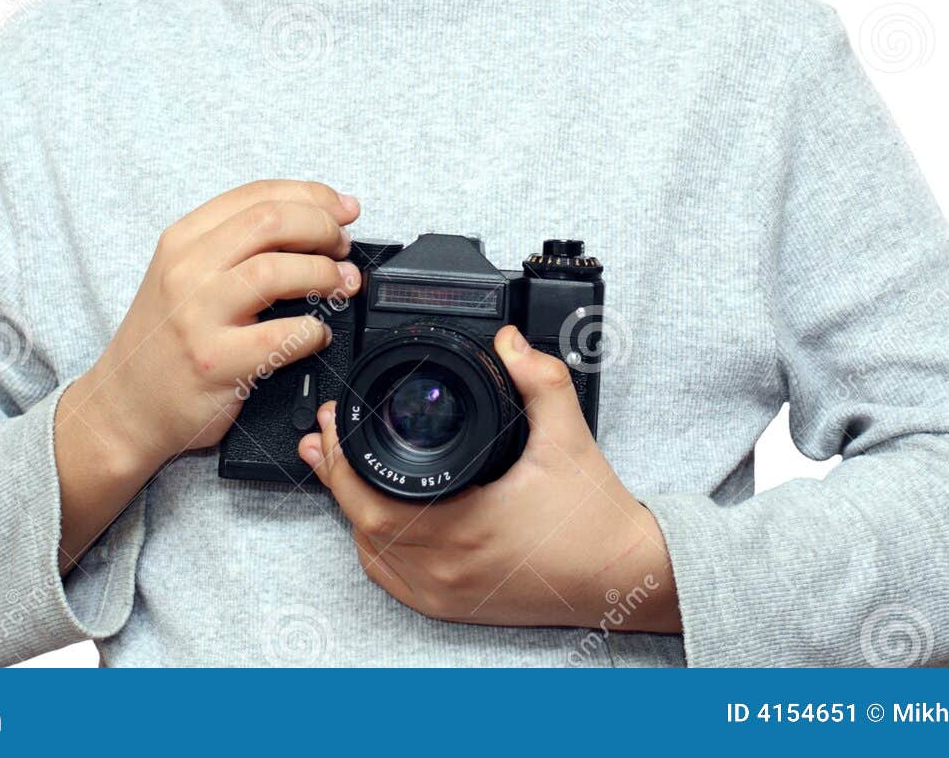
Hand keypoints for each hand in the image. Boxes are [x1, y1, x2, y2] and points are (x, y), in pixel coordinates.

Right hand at [56, 179, 359, 567]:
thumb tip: (318, 221)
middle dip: (323, 227)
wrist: (124, 408)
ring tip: (341, 285)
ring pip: (276, 270)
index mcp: (182, 239)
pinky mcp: (214, 362)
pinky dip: (313, 331)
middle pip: (271, 221)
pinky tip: (316, 334)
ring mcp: (197, 316)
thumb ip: (237, 246)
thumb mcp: (184, 274)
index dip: (312, 195)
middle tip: (344, 247)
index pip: (257, 195)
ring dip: (324, 273)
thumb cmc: (165, 340)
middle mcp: (185, 270)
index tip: (343, 209)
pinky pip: (282, 335)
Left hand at [298, 324, 679, 632]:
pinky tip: (375, 521)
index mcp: (464, 527)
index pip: (372, 499)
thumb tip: (507, 341)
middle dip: (337, 477)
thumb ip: (537, 378)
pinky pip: (395, 581)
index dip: (342, 460)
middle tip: (325, 437)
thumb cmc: (594, 516)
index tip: (334, 422)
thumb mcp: (566, 434)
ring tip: (341, 468)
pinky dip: (376, 548)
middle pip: (362, 526)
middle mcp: (448, 568)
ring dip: (351, 512)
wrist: (623, 573)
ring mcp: (449, 594)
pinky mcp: (456, 607)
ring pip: (373, 556)